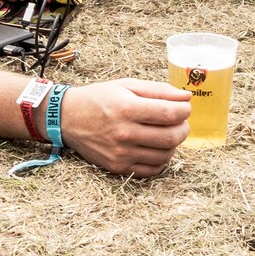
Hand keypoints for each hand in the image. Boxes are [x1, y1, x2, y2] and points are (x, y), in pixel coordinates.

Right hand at [60, 78, 190, 175]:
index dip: (185, 110)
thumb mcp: (127, 85)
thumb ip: (158, 90)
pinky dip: (161, 159)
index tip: (185, 107)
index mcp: (126, 108)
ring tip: (167, 133)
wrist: (68, 118)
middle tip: (180, 122)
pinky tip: (156, 147)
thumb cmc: (100, 98)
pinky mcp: (118, 167)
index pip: (170, 114)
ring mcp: (121, 153)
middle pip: (171, 137)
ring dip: (174, 144)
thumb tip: (186, 97)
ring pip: (165, 155)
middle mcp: (124, 132)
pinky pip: (152, 170)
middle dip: (184, 128)